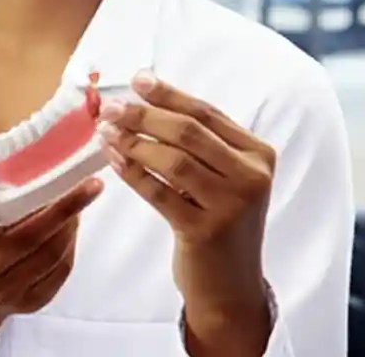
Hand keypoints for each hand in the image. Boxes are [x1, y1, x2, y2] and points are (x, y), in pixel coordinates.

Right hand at [0, 178, 103, 355]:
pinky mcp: (30, 303)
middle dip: (62, 208)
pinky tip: (74, 222)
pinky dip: (71, 243)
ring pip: (49, 255)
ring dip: (71, 223)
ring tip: (82, 196)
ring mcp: (5, 293)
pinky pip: (60, 271)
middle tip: (85, 182)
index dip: (22, 196)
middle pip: (28, 238)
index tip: (49, 173)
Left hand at [98, 70, 273, 353]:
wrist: (230, 284)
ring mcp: (232, 206)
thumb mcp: (222, 177)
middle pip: (189, 132)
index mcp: (259, 155)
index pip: (207, 113)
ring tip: (104, 133)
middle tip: (109, 108)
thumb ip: (197, 140)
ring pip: (173, 160)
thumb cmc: (217, 219)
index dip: (168, 94)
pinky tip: (112, 160)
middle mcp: (253, 177)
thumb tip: (143, 94)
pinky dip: (132, 172)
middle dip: (143, 115)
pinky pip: (159, 192)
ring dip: (133, 142)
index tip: (136, 80)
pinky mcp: (206, 231)